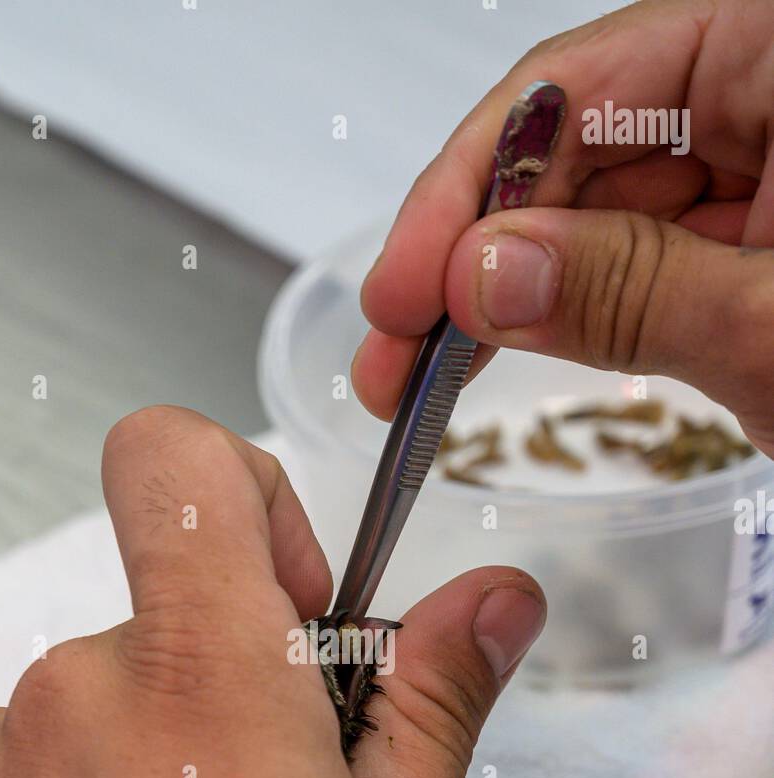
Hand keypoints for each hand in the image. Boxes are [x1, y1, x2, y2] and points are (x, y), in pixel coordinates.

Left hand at [0, 407, 544, 777]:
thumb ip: (435, 707)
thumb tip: (489, 603)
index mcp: (205, 685)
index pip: (175, 462)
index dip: (240, 494)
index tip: (286, 592)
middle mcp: (74, 701)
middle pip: (163, 624)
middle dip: (227, 694)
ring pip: (98, 714)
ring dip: (151, 773)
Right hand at [354, 0, 773, 456]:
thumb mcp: (770, 325)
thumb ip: (628, 289)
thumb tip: (484, 277)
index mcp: (773, 52)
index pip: (579, 86)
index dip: (469, 188)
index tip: (404, 287)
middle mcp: (757, 92)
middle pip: (575, 148)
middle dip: (474, 253)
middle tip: (394, 351)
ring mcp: (758, 165)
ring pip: (597, 210)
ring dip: (507, 292)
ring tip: (423, 374)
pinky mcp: (750, 237)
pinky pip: (638, 256)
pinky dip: (569, 308)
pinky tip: (500, 346)